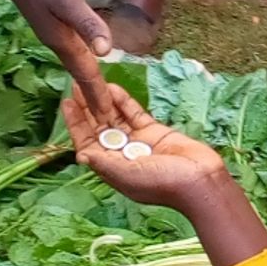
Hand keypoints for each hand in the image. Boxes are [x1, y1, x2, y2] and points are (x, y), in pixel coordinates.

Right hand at [0, 0, 114, 121]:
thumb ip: (86, 22)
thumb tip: (105, 51)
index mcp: (62, 41)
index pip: (85, 73)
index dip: (97, 94)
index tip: (107, 117)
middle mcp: (56, 42)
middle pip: (79, 73)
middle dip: (92, 95)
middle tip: (105, 118)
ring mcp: (52, 32)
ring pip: (74, 63)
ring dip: (86, 81)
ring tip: (97, 97)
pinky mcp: (50, 22)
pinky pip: (71, 51)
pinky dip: (80, 63)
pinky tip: (84, 62)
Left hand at [63, 83, 228, 210]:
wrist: (200, 181)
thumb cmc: (163, 184)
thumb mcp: (129, 176)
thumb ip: (105, 164)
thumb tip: (80, 154)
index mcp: (114, 168)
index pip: (89, 143)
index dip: (76, 125)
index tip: (67, 104)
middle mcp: (123, 155)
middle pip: (100, 128)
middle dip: (87, 108)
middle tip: (75, 85)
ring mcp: (139, 142)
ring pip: (116, 118)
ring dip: (103, 101)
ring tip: (90, 81)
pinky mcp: (155, 132)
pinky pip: (135, 114)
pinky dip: (124, 102)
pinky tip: (113, 87)